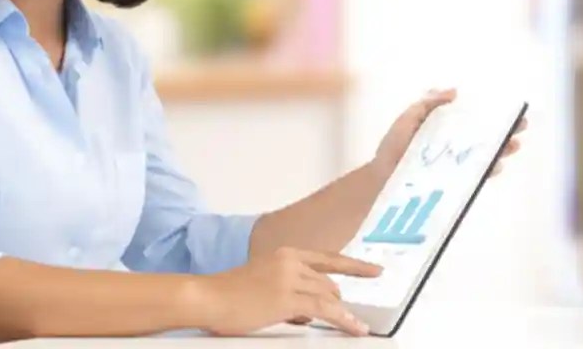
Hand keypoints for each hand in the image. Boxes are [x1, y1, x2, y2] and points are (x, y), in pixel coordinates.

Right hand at [192, 247, 381, 336]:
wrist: (207, 298)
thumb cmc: (228, 294)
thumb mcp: (263, 282)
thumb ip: (288, 289)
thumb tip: (308, 309)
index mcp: (284, 254)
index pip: (327, 259)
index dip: (354, 266)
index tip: (374, 270)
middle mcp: (290, 261)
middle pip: (329, 282)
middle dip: (336, 301)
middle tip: (342, 318)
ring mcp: (289, 278)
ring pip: (329, 296)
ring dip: (341, 313)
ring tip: (353, 326)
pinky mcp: (287, 298)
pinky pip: (325, 309)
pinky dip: (344, 320)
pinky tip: (354, 327)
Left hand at [371, 88, 528, 176]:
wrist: (381, 179)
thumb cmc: (393, 148)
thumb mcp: (409, 119)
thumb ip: (428, 104)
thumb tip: (454, 91)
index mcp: (446, 131)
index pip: (475, 122)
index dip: (494, 116)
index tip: (511, 110)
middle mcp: (455, 148)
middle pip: (486, 138)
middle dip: (505, 131)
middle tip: (521, 125)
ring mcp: (456, 167)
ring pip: (486, 157)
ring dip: (502, 151)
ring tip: (513, 144)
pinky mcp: (454, 184)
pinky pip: (476, 177)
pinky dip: (487, 171)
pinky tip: (496, 165)